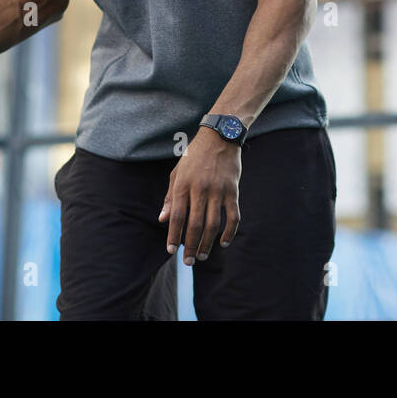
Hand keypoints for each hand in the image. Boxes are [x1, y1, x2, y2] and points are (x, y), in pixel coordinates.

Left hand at [158, 128, 241, 264]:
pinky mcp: (233, 190)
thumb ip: (170, 197)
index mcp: (183, 185)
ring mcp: (218, 190)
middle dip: (190, 246)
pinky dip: (229, 232)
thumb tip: (163, 219)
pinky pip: (233, 216)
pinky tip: (224, 243)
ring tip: (201, 256)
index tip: (171, 251)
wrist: (219, 135)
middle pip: (194, 224)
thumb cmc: (195, 156)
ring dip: (207, 243)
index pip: (177, 216)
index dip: (173, 236)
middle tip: (188, 261)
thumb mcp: (177, 173)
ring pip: (213, 224)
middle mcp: (200, 189)